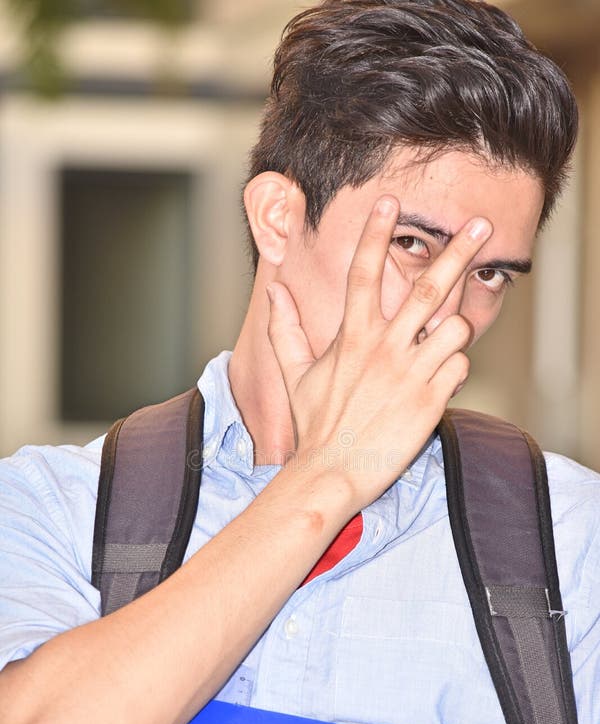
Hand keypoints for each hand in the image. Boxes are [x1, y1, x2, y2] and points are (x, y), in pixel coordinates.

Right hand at [267, 195, 491, 510]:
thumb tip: (273, 290)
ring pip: (456, 327)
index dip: (376, 232)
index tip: (389, 201)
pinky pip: (461, 367)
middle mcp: (384, 348)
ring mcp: (410, 374)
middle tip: (482, 223)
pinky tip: (441, 379)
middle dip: (458, 250)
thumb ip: (284, 328)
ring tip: (442, 342)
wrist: (332, 472)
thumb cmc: (315, 424)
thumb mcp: (294, 374)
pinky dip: (456, 368)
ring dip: (456, 328)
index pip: (364, 271)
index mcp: (352, 337)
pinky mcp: (431, 401)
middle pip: (428, 287)